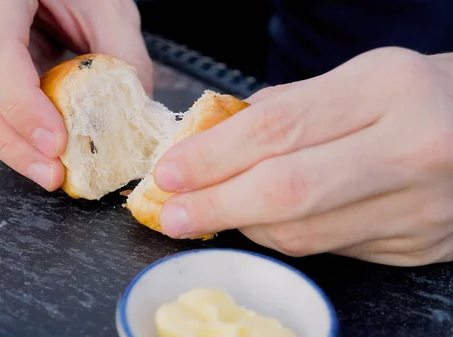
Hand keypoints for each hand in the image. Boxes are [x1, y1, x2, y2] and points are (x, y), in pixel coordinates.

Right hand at [0, 0, 152, 190]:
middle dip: (11, 141)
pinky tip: (38, 148)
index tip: (56, 143)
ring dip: (9, 143)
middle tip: (51, 174)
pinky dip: (11, 129)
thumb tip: (133, 116)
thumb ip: (124, 57)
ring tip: (48, 170)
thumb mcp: (109, 7)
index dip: (22, 105)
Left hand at [154, 47, 452, 265]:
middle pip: (285, 192)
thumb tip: (215, 140)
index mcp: (388, 89)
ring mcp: (419, 207)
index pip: (276, 130)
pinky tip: (264, 221)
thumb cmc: (419, 94)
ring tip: (212, 212)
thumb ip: (288, 108)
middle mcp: (411, 149)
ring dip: (244, 225)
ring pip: (303, 233)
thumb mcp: (360, 76)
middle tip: (173, 212)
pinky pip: (330, 250)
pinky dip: (285, 236)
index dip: (211, 157)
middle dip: (215, 205)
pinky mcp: (418, 246)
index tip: (170, 172)